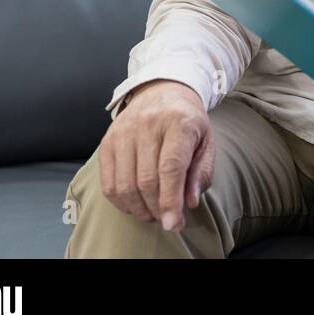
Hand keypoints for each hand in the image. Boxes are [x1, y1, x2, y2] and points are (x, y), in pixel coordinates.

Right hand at [100, 79, 214, 231]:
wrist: (163, 90)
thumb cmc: (188, 121)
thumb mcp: (206, 141)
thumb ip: (201, 172)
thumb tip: (189, 202)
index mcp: (178, 122)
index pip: (171, 168)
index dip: (171, 200)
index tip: (174, 224)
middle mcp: (148, 124)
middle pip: (147, 179)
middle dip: (157, 208)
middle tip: (167, 220)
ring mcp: (124, 132)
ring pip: (125, 184)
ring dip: (138, 208)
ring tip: (152, 214)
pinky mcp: (107, 141)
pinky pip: (108, 181)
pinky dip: (120, 201)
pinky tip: (134, 206)